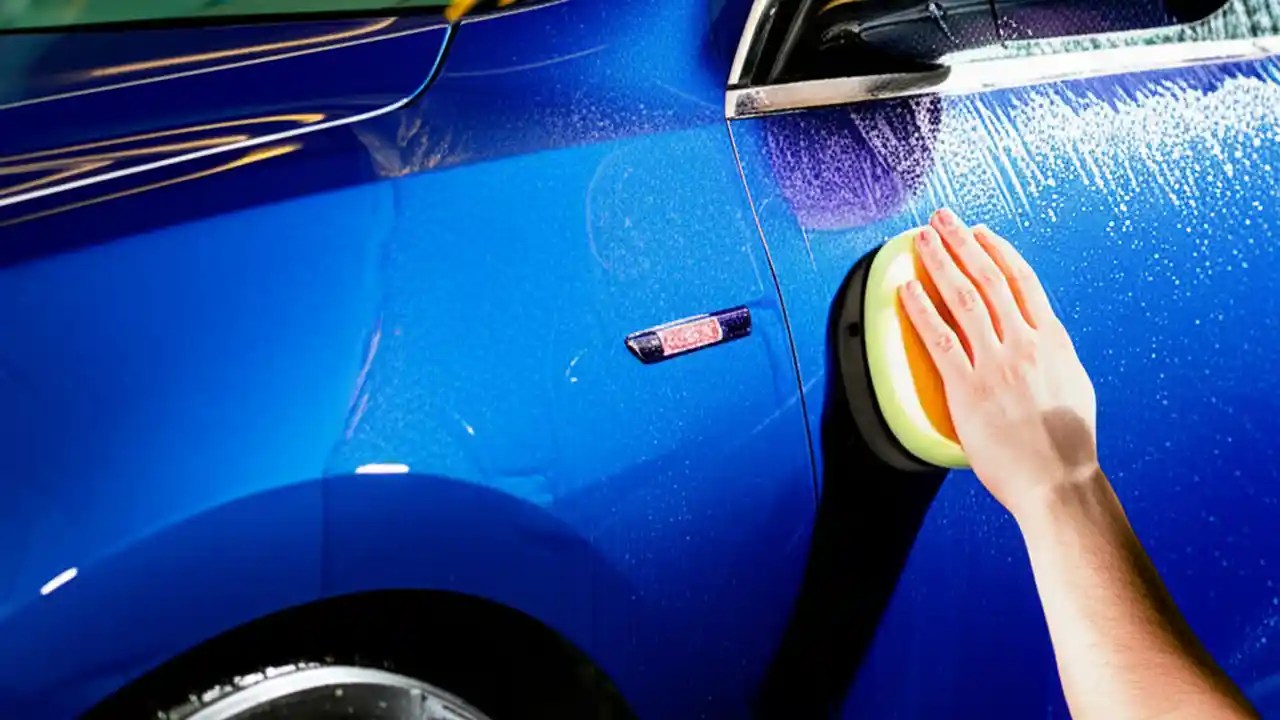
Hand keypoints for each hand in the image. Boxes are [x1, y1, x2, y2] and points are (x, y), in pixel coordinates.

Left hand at [897, 209, 1098, 518]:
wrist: (1059, 482)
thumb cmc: (1067, 444)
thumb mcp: (1071, 385)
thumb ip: (1051, 354)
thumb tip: (1038, 338)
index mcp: (1051, 340)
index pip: (1022, 281)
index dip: (997, 251)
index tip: (979, 232)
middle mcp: (1024, 344)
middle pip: (988, 279)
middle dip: (961, 243)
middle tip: (941, 219)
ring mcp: (996, 364)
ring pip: (964, 299)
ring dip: (939, 264)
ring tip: (921, 240)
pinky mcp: (969, 389)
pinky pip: (938, 339)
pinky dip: (920, 310)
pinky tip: (905, 290)